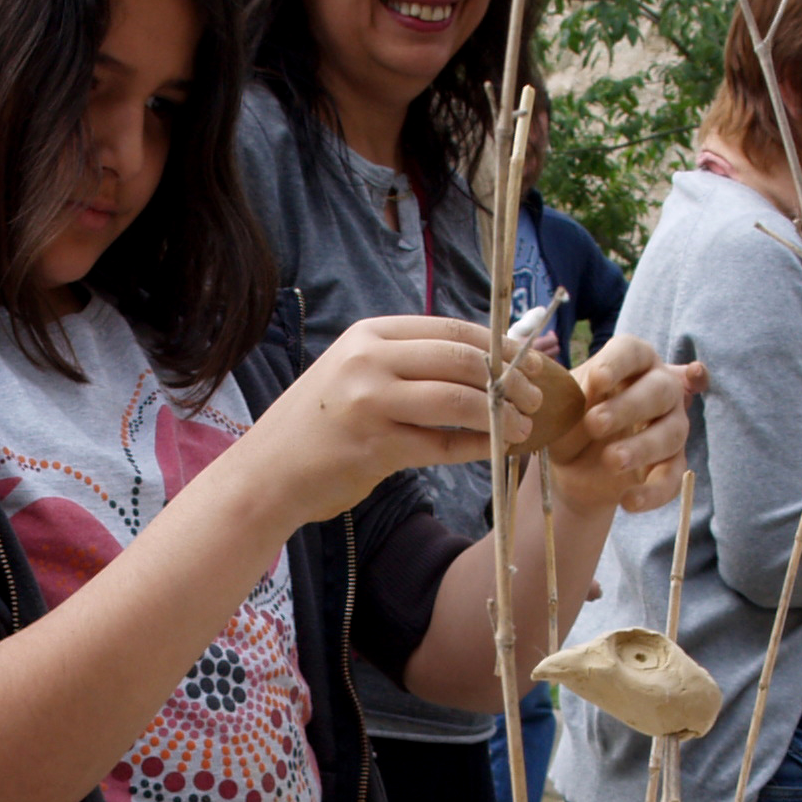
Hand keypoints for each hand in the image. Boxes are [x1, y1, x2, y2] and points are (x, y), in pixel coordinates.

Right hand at [246, 316, 521, 525]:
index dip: (500, 345)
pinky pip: (443, 444)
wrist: (266, 473)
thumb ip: (409, 363)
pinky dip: (478, 446)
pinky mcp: (374, 447)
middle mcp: (369, 360)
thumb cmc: (318, 426)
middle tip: (535, 397)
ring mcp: (369, 402)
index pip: (452, 328)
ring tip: (523, 427)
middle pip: (461, 359)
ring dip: (500, 414)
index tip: (529, 361)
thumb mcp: (356, 374)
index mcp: (370, 335)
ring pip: (457, 400)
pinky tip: (498, 449)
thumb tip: (484, 359)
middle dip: (509, 378)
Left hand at [548, 334, 695, 516]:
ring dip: (642, 447)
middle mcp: (659, 390)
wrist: (569, 467)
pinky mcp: (669, 465)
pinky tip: (628, 501)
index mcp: (631, 364)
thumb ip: (565, 393)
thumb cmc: (568, 420)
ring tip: (610, 460)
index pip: (633, 353)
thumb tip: (565, 385)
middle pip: (661, 390)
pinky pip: (673, 478)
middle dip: (630, 407)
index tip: (598, 379)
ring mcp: (670, 427)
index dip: (619, 364)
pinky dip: (653, 492)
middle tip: (594, 423)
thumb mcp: (560, 404)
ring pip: (672, 433)